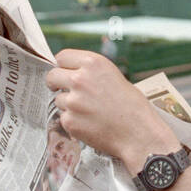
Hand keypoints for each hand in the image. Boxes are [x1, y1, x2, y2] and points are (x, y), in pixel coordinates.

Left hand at [46, 50, 175, 174]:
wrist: (138, 133)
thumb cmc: (132, 106)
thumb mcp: (114, 77)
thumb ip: (91, 73)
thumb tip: (72, 73)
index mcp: (93, 63)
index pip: (62, 57)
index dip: (63, 66)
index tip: (65, 72)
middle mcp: (80, 79)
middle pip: (52, 76)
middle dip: (57, 83)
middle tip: (65, 90)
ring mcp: (73, 101)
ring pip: (58, 99)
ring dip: (68, 104)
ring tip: (89, 111)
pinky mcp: (69, 121)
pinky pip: (63, 117)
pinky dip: (73, 121)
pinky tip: (89, 123)